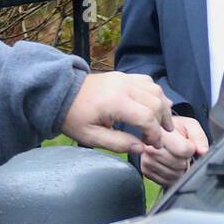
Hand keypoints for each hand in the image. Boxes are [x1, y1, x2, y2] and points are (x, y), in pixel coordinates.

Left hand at [60, 71, 174, 153]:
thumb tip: (141, 148)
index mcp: (115, 102)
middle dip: (162, 122)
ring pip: (155, 90)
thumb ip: (118, 143)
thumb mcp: (91, 137)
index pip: (147, 117)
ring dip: (162, 107)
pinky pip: (148, 82)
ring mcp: (125, 78)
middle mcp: (124, 87)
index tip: (154, 145)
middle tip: (157, 138)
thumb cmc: (74, 117)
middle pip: (156, 103)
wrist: (61, 93)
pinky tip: (153, 106)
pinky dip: (155, 94)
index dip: (155, 134)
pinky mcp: (124, 76)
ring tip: (161, 124)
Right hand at [138, 115, 208, 186]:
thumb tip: (203, 151)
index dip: (191, 148)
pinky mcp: (146, 171)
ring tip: (177, 157)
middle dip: (186, 159)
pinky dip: (173, 176)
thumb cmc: (174, 129)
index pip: (184, 150)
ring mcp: (147, 160)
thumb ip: (199, 137)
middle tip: (182, 152)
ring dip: (181, 169)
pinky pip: (167, 181)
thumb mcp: (189, 125)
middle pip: (180, 164)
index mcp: (160, 133)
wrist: (159, 133)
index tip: (188, 143)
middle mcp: (149, 147)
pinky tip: (171, 165)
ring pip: (175, 175)